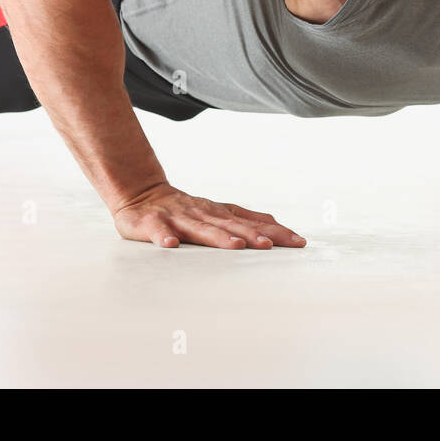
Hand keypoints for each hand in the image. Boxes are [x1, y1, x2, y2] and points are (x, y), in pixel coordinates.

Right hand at [111, 181, 307, 249]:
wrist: (141, 194)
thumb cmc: (184, 209)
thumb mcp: (218, 212)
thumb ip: (245, 219)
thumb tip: (277, 226)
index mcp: (219, 213)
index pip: (252, 223)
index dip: (275, 232)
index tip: (298, 242)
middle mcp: (203, 214)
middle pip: (231, 226)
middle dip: (251, 235)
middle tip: (270, 246)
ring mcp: (178, 218)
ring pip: (200, 228)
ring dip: (218, 237)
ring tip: (236, 247)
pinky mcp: (152, 223)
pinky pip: (158, 231)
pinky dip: (164, 237)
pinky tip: (170, 245)